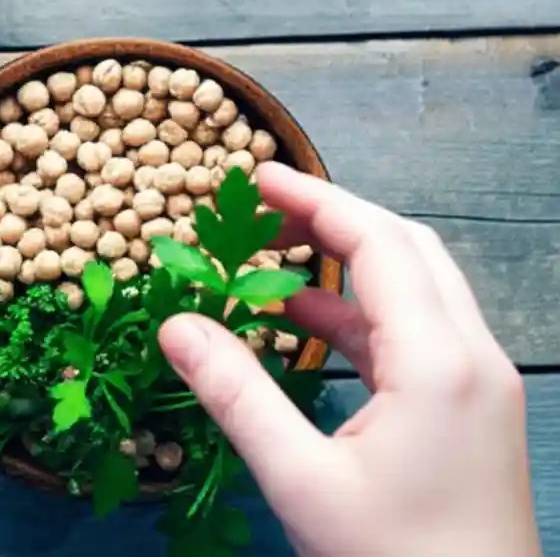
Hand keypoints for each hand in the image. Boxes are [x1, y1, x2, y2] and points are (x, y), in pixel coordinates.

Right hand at [158, 163, 539, 555]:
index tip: (253, 176)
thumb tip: (176, 325)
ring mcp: (480, 384)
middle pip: (408, 250)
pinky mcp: (471, 411)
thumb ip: (237, 395)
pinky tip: (305, 323)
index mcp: (438, 362)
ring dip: (348, 265)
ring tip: (271, 257)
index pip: (377, 244)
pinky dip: (362, 314)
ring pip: (418, 289)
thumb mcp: (301, 481)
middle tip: (261, 209)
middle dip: (334, 217)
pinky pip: (418, 335)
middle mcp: (473, 357)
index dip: (314, 199)